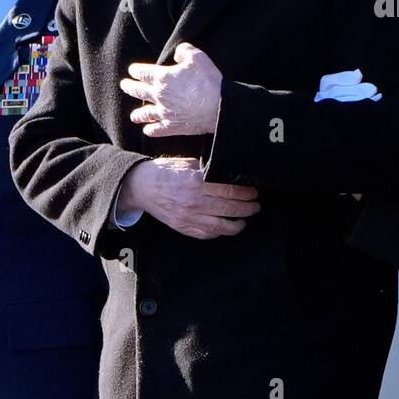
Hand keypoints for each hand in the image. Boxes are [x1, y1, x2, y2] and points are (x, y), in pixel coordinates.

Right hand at [118, 157, 258, 239]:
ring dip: (238, 224)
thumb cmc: (168, 172)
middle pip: (229, 208)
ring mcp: (188, 216)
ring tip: (245, 220)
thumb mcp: (189, 163)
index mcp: (197, 181)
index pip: (230, 190)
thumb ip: (209, 169)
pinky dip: (220, 232)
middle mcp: (194, 200)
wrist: (142, 186)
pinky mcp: (182, 227)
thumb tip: (232, 172)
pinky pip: (206, 234)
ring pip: (221, 226)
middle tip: (256, 206)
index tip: (254, 192)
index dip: (246, 193)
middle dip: (248, 208)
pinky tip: (227, 227)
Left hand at [119, 42, 222, 137]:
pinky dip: (150, 130)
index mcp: (163, 78)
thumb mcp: (198, 57)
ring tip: (134, 115)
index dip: (136, 70)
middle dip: (129, 87)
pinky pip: (155, 130)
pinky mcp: (172, 126)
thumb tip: (178, 53)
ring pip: (144, 113)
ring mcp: (164, 112)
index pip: (143, 72)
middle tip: (124, 85)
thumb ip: (185, 51)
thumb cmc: (208, 80)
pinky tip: (148, 130)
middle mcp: (159, 95)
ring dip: (137, 114)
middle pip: (138, 91)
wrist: (218, 106)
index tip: (132, 70)